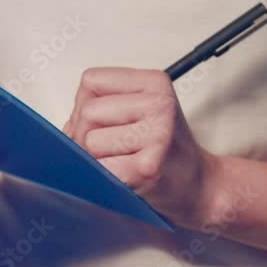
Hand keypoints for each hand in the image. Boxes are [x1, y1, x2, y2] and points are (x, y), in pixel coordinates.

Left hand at [62, 67, 219, 226]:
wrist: (200, 185)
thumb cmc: (163, 149)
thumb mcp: (140, 111)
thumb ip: (101, 106)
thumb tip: (67, 125)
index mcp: (154, 82)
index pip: (91, 80)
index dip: (85, 103)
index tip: (103, 121)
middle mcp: (159, 104)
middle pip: (87, 112)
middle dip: (85, 134)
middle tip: (110, 148)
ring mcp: (156, 135)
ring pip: (89, 140)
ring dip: (95, 157)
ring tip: (122, 161)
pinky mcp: (148, 167)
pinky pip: (99, 167)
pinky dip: (102, 176)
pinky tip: (125, 175)